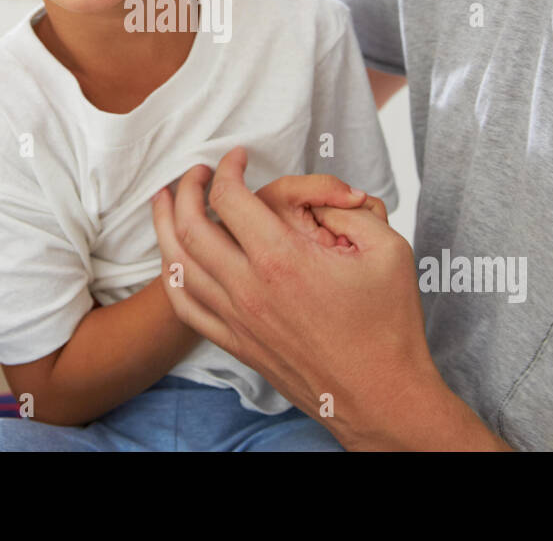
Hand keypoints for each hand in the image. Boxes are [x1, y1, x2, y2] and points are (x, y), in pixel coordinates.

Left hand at [152, 146, 506, 450]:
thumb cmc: (389, 324)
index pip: (230, 197)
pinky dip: (170, 275)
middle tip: (197, 172)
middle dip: (188, 188)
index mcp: (282, 259)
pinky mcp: (236, 343)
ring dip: (164, 224)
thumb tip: (320, 198)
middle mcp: (249, 288)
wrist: (382, 395)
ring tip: (164, 200)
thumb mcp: (387, 248)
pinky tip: (172, 257)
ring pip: (176, 264)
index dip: (228, 167)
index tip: (237, 156)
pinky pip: (185, 306)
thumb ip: (350, 210)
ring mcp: (237, 319)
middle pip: (190, 226)